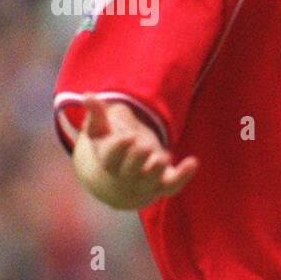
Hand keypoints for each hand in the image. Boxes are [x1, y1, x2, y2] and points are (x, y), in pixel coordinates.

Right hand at [72, 94, 197, 209]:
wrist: (123, 177)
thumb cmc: (111, 145)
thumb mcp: (101, 129)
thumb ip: (96, 113)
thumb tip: (87, 95)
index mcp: (108, 161)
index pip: (111, 157)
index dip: (119, 148)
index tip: (127, 136)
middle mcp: (126, 176)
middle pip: (130, 171)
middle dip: (137, 159)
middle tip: (144, 146)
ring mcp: (146, 182)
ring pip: (151, 180)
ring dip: (158, 169)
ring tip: (163, 156)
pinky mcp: (164, 184)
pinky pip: (174, 184)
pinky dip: (183, 175)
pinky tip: (193, 161)